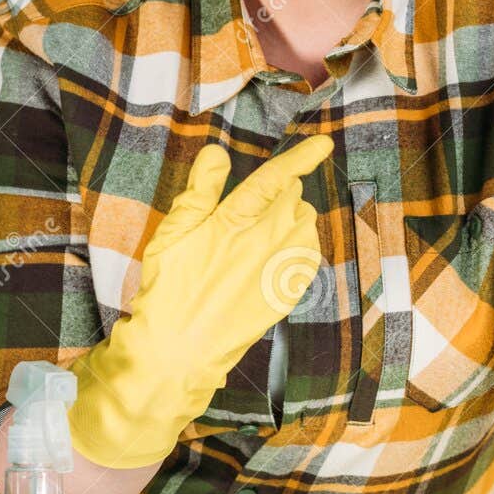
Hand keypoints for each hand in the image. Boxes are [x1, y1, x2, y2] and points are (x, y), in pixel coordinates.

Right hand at [68, 135, 333, 467]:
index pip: (275, 179)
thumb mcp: (172, 234)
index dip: (301, 158)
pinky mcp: (290, 291)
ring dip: (291, 217)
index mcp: (234, 222)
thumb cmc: (170, 288)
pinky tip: (274, 254)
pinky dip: (299, 244)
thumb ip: (199, 190)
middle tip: (248, 208)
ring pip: (305, 223)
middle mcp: (266, 241)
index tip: (323, 144)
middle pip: (292, 197)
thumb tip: (218, 152)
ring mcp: (282, 268)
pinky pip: (310, 253)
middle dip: (278, 193)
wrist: (182, 349)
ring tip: (261, 232)